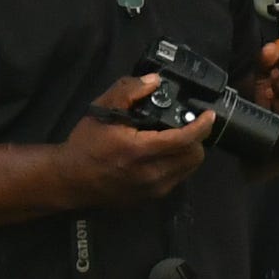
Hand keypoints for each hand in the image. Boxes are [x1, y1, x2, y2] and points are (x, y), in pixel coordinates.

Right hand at [59, 75, 218, 205]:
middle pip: (194, 156)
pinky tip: (166, 155)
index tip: (208, 115)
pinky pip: (178, 179)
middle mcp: (151, 173)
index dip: (202, 126)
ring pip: (189, 169)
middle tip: (187, 127)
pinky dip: (178, 165)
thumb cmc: (85, 144)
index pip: (184, 139)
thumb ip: (128, 92)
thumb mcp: (101, 111)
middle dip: (196, 139)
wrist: (69, 179)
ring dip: (189, 153)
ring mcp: (154, 189)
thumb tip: (155, 81)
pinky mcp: (152, 198)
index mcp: (139, 150)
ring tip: (178, 140)